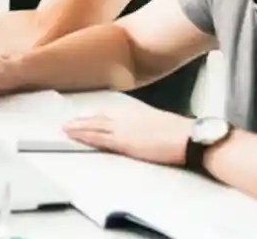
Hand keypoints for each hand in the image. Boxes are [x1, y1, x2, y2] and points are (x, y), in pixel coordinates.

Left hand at [63, 104, 194, 165]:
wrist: (190, 137)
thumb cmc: (183, 133)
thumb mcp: (161, 124)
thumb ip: (148, 126)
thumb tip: (146, 131)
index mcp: (136, 114)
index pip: (111, 115)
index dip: (96, 117)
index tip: (86, 116)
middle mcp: (127, 119)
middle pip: (99, 119)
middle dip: (82, 121)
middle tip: (68, 122)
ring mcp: (124, 129)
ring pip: (94, 127)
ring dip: (78, 127)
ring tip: (65, 128)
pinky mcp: (124, 142)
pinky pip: (99, 139)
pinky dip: (85, 136)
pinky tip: (75, 136)